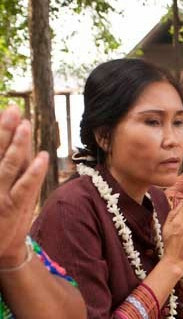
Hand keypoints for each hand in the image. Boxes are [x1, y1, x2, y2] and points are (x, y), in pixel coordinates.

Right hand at [0, 106, 48, 266]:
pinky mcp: (15, 207)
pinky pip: (26, 186)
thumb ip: (4, 166)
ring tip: (25, 125)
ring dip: (18, 143)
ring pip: (9, 164)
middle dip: (4, 129)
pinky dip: (35, 171)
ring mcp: (0, 196)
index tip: (5, 113)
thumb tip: (10, 145)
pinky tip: (42, 156)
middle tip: (13, 110)